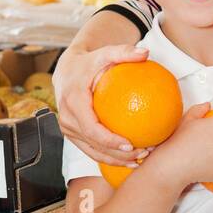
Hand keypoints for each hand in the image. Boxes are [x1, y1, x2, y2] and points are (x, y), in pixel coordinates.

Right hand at [53, 43, 150, 166]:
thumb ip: (123, 52)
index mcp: (73, 101)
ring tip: (139, 160)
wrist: (66, 70)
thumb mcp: (104, 53)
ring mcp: (68, 128)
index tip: (130, 144)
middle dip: (118, 155)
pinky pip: (91, 148)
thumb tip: (146, 53)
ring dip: (115, 160)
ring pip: (91, 151)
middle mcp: (67, 118)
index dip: (109, 141)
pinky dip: (109, 155)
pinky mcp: (72, 133)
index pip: (91, 128)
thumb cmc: (89, 63)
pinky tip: (129, 157)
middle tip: (143, 153)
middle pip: (93, 145)